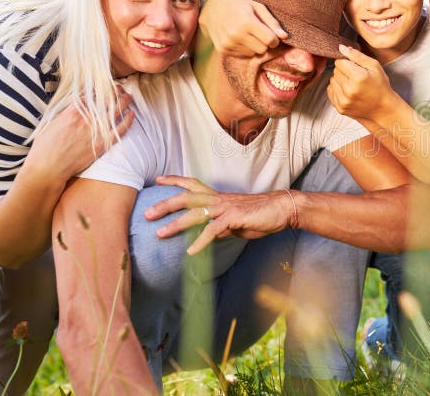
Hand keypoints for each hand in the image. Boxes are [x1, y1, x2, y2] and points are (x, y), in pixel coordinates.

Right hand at [25, 89, 134, 179]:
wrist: (48, 167)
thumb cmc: (45, 146)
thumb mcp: (50, 122)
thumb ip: (65, 112)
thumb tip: (73, 106)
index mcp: (73, 111)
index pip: (91, 94)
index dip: (100, 89)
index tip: (104, 87)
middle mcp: (87, 119)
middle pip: (106, 99)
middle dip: (114, 91)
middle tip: (119, 88)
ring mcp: (96, 131)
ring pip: (116, 111)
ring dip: (124, 101)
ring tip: (128, 97)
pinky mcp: (103, 143)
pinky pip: (120, 129)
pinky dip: (128, 120)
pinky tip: (132, 114)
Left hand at [146, 175, 293, 254]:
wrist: (282, 209)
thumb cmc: (261, 214)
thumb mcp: (236, 222)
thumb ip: (221, 226)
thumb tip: (210, 234)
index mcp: (219, 197)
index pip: (193, 185)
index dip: (175, 181)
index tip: (158, 179)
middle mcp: (219, 199)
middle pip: (186, 198)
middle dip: (165, 205)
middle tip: (147, 213)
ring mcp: (226, 207)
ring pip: (195, 213)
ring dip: (175, 224)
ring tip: (159, 233)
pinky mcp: (234, 218)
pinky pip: (213, 230)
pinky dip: (200, 241)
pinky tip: (191, 251)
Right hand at [199, 0, 287, 56]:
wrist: (211, 9)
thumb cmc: (238, 5)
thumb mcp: (257, 7)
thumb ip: (272, 22)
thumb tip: (284, 37)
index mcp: (247, 22)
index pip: (270, 40)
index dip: (275, 39)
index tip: (272, 35)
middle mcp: (236, 34)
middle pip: (263, 49)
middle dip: (265, 43)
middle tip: (259, 34)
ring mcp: (228, 43)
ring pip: (253, 54)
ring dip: (254, 46)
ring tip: (247, 34)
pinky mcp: (223, 49)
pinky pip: (243, 55)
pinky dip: (245, 49)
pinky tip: (239, 38)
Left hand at [328, 44, 396, 121]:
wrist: (383, 110)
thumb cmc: (380, 86)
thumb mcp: (374, 66)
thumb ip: (357, 55)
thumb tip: (341, 48)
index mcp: (358, 77)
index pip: (339, 62)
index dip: (347, 62)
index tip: (354, 67)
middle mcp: (349, 90)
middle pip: (335, 71)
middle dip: (344, 71)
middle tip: (355, 77)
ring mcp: (343, 101)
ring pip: (332, 81)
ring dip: (340, 80)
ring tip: (352, 84)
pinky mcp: (340, 108)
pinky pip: (330, 91)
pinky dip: (337, 89)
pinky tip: (348, 92)